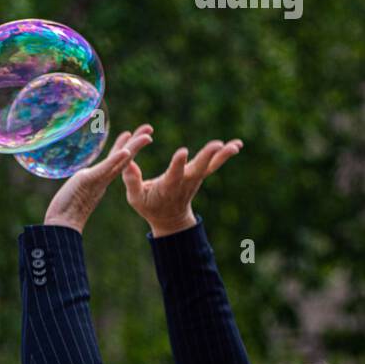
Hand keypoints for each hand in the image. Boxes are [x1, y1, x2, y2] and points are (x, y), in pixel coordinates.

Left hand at [43, 125, 153, 233]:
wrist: (61, 226)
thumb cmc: (64, 210)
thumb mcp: (75, 190)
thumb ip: (83, 182)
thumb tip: (81, 177)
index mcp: (100, 179)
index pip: (116, 159)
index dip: (126, 146)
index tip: (132, 133)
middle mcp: (103, 179)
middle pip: (124, 158)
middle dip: (137, 143)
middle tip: (149, 128)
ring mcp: (98, 181)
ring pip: (119, 162)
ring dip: (133, 148)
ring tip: (146, 136)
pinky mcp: (89, 182)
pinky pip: (104, 169)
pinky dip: (116, 160)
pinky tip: (125, 151)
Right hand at [123, 137, 241, 236]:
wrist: (170, 219)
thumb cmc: (150, 205)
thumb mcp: (136, 198)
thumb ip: (132, 181)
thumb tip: (127, 161)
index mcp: (168, 187)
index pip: (174, 174)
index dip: (178, 164)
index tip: (182, 152)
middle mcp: (185, 181)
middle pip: (199, 168)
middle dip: (207, 156)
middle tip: (217, 145)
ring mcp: (195, 178)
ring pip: (211, 166)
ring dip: (223, 156)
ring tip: (235, 145)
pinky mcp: (200, 174)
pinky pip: (214, 164)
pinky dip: (225, 155)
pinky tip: (237, 144)